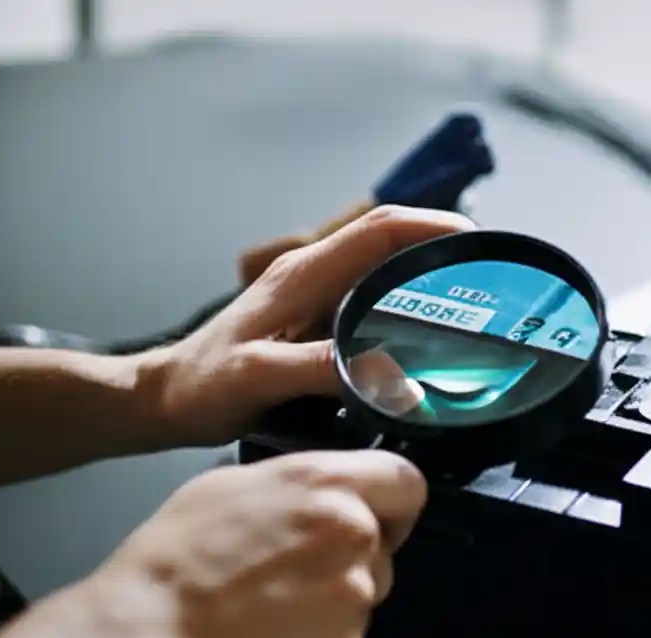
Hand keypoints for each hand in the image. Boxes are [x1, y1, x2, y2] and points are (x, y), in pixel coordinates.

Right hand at [83, 449, 426, 637]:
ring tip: (269, 607)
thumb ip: (296, 483)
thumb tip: (319, 490)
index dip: (390, 500)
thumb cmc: (174, 564)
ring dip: (332, 599)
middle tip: (292, 568)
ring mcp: (355, 600)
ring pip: (363, 593)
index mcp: (328, 487)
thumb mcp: (230, 486)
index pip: (406, 482)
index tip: (373, 514)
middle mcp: (355, 538)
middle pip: (382, 544)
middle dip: (350, 554)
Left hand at [150, 204, 474, 446]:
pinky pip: (370, 292)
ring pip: (381, 263)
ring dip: (424, 269)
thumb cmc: (202, 386)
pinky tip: (425, 329)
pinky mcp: (313, 315)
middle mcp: (310, 273)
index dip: (430, 226)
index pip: (378, 229)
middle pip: (388, 238)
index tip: (473, 241)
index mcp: (302, 274)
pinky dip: (404, 298)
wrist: (165, 398)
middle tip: (485, 272)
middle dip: (440, 243)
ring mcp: (312, 291)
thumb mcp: (259, 377)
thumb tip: (388, 374)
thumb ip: (319, 368)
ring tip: (469, 295)